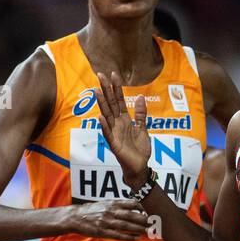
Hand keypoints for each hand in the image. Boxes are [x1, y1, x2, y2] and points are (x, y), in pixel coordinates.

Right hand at [65, 198, 149, 239]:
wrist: (74, 217)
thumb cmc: (92, 210)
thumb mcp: (106, 204)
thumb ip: (119, 205)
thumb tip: (135, 206)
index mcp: (113, 203)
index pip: (132, 203)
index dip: (144, 207)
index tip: (154, 211)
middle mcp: (111, 211)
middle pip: (132, 215)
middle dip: (146, 220)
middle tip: (157, 223)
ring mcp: (107, 222)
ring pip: (127, 226)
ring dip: (140, 229)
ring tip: (151, 232)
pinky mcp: (102, 232)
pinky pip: (118, 235)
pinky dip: (128, 237)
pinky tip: (137, 238)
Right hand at [95, 67, 152, 188]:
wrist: (140, 167)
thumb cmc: (140, 149)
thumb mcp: (143, 129)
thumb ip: (141, 114)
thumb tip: (140, 97)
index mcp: (124, 119)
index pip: (119, 100)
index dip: (117, 88)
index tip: (113, 74)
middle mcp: (117, 124)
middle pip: (111, 103)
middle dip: (106, 89)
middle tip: (100, 74)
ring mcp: (114, 133)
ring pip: (107, 115)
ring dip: (101, 104)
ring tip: (96, 91)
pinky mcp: (114, 144)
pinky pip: (108, 134)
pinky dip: (105, 126)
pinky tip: (100, 117)